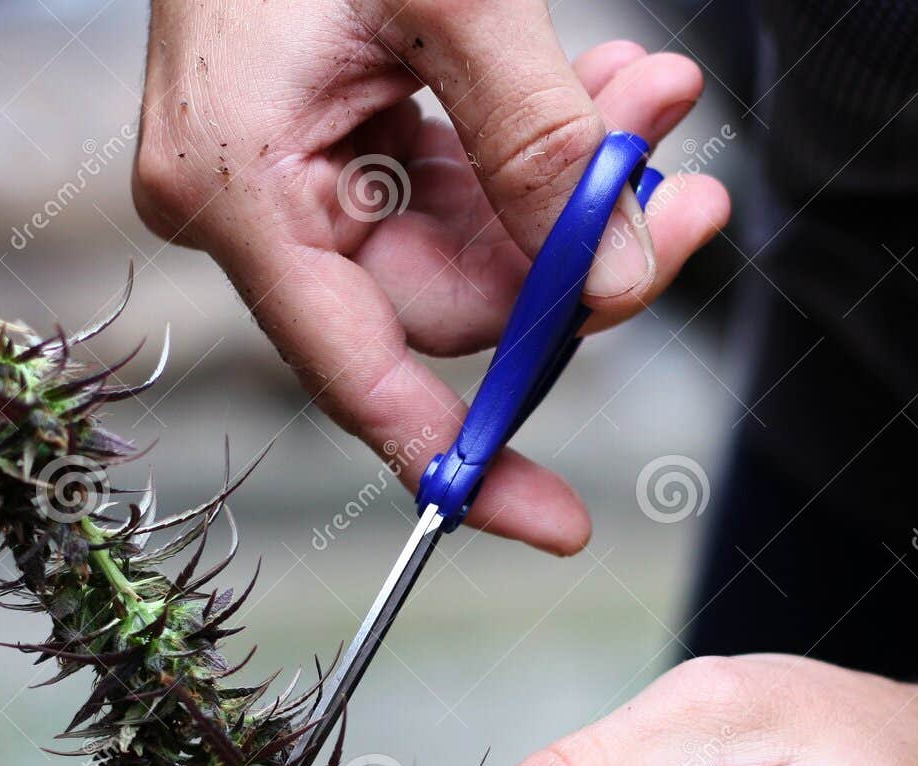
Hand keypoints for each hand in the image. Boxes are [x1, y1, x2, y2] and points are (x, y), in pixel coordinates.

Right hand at [133, 1, 729, 554]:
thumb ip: (540, 142)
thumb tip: (611, 286)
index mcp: (239, 187)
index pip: (362, 376)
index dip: (463, 458)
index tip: (553, 523)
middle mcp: (256, 201)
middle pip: (446, 301)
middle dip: (574, 256)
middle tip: (678, 197)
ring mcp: (294, 170)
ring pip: (470, 239)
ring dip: (576, 181)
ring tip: (657, 95)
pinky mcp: (337, 133)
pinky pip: (457, 179)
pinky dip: (538, 142)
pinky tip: (608, 89)